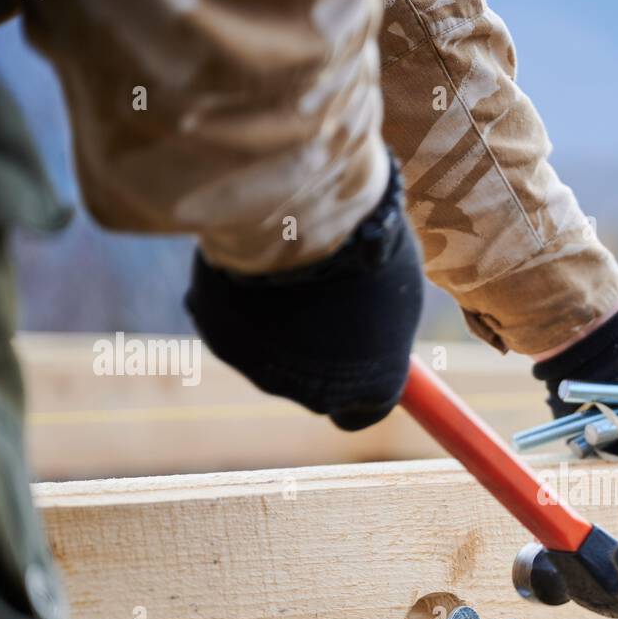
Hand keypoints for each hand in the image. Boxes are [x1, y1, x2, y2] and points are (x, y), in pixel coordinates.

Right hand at [185, 157, 423, 430]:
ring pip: (269, 353)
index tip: (359, 353)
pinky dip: (240, 299)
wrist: (298, 205)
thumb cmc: (366, 240)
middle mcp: (317, 394)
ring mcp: (263, 370)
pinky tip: (254, 261)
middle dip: (316, 350)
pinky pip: (232, 323)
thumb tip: (379, 329)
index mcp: (373, 385)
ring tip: (290, 266)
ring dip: (277, 320)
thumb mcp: (399, 283)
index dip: (360, 383)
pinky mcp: (218, 336)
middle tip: (321, 295)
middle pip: (314, 387)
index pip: (364, 412)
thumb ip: (384, 323)